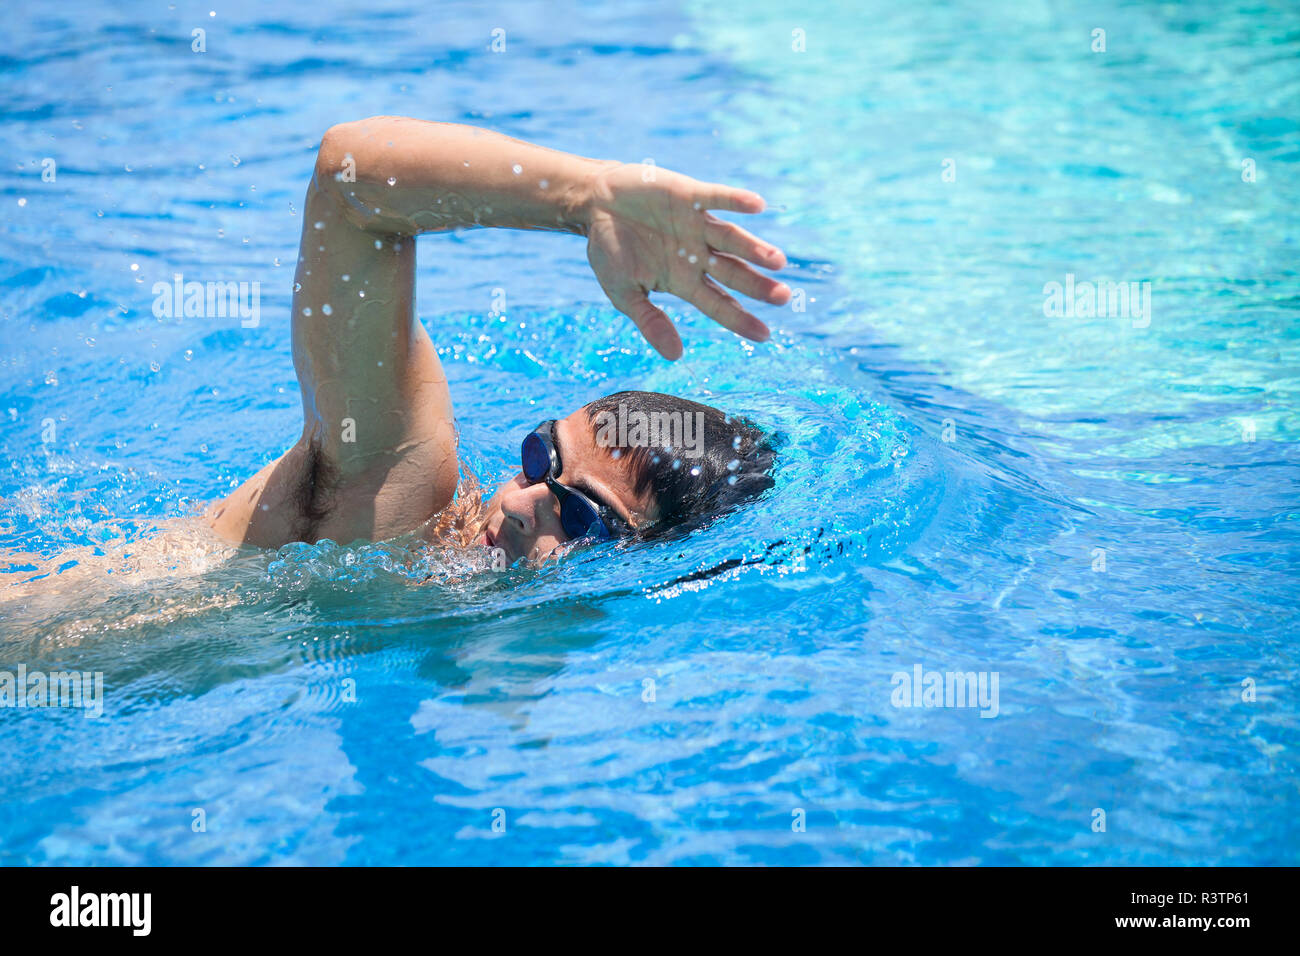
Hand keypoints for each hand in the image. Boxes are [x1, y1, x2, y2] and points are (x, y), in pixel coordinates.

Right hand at [582, 161, 790, 359]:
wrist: (595, 202)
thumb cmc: (610, 249)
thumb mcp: (624, 292)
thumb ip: (650, 321)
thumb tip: (676, 356)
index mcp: (683, 280)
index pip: (719, 304)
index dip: (740, 319)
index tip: (765, 335)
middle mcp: (697, 254)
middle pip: (734, 273)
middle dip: (757, 285)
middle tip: (783, 297)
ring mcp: (696, 225)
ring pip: (732, 239)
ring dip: (754, 249)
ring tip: (778, 261)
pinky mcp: (690, 195)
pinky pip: (717, 197)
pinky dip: (735, 200)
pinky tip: (758, 206)